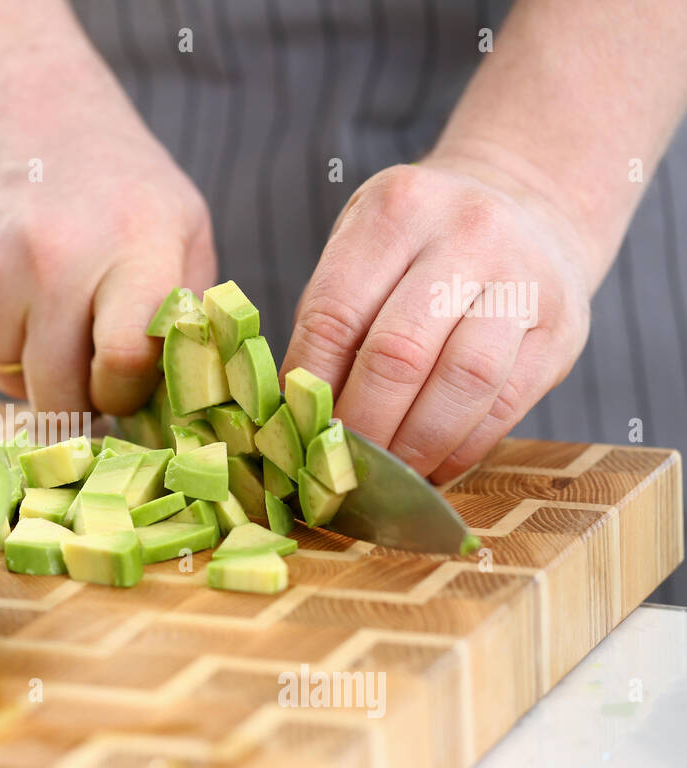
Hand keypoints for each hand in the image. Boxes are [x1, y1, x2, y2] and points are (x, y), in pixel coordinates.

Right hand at [0, 52, 214, 415]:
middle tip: (87, 373)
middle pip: (57, 395)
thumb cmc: (108, 173)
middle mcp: (53, 262)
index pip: (122, 362)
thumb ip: (188, 306)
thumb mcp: (178, 219)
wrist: (4, 100)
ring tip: (47, 308)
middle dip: (76, 401)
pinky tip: (8, 289)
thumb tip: (182, 390)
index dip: (123, 394)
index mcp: (130, 248)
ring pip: (7, 377)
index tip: (123, 385)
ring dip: (30, 364)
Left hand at [281, 157, 593, 483]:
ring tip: (386, 474)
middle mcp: (467, 234)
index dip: (310, 387)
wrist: (531, 203)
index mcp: (397, 210)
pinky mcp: (563, 329)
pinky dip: (462, 448)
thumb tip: (294, 414)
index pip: (335, 316)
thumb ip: (332, 317)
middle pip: (398, 354)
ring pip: (461, 383)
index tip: (295, 429)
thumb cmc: (422, 240)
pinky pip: (507, 405)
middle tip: (339, 464)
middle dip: (363, 425)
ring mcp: (524, 279)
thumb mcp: (366, 244)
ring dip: (415, 445)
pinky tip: (433, 465)